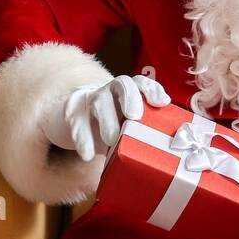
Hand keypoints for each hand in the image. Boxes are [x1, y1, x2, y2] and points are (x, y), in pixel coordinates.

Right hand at [43, 75, 171, 162]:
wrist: (75, 119)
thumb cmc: (111, 125)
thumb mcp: (128, 127)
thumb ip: (144, 132)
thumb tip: (166, 155)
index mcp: (128, 92)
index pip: (141, 82)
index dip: (152, 90)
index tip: (162, 103)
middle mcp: (110, 90)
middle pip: (121, 84)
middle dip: (130, 98)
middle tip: (135, 117)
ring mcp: (90, 99)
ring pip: (98, 101)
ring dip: (107, 120)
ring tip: (112, 140)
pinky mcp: (72, 112)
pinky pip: (77, 122)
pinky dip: (82, 138)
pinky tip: (87, 154)